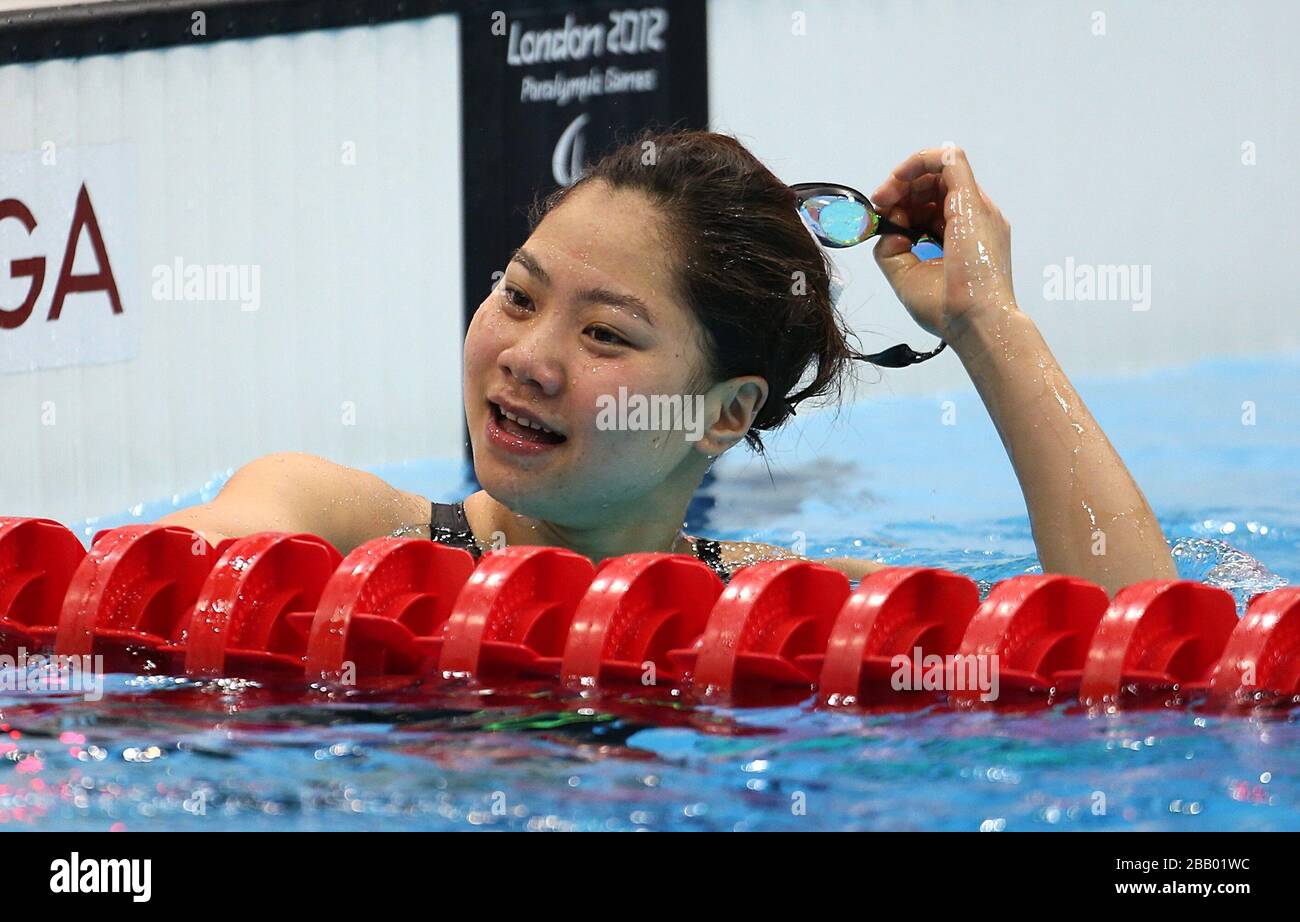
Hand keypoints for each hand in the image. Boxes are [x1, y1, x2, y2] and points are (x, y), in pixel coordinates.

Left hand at [871, 146, 1015, 341]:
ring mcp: (975, 208)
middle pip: (934, 186)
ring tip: (884, 196)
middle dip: (900, 188)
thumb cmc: (948, 309)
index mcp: (963, 234)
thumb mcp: (906, 275)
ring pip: (940, 170)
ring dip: (905, 177)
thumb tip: (887, 226)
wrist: (974, 321)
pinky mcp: (970, 201)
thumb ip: (892, 248)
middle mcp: (974, 217)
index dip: (903, 205)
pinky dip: (919, 161)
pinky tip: (898, 177)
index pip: (932, 205)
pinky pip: (949, 159)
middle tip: (879, 203)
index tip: (881, 217)